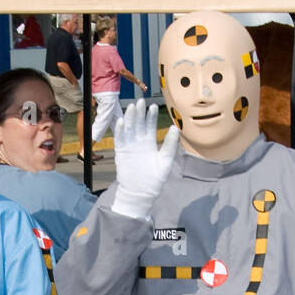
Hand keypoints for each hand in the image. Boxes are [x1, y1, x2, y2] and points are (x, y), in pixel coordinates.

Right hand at [110, 99, 179, 219]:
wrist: (141, 193)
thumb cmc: (155, 180)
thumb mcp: (165, 161)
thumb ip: (170, 145)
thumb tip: (175, 128)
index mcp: (149, 143)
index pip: (150, 125)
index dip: (151, 116)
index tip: (153, 106)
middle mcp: (138, 142)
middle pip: (139, 124)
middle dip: (140, 113)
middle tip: (141, 101)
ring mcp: (129, 146)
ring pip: (128, 128)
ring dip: (130, 118)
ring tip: (132, 107)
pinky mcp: (121, 152)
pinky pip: (119, 139)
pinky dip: (120, 130)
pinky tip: (122, 121)